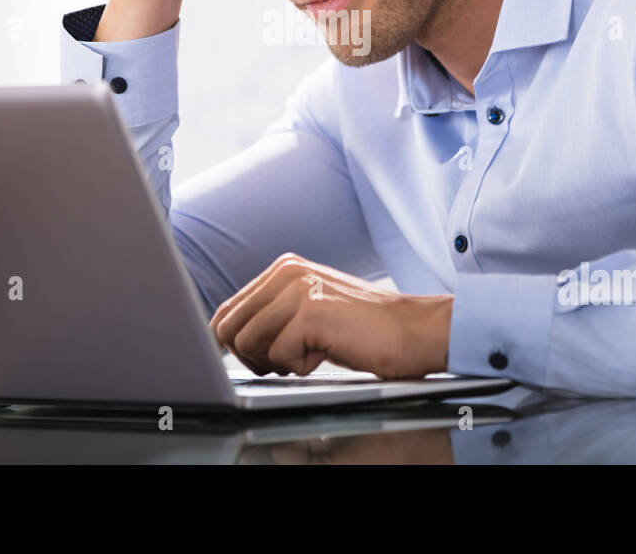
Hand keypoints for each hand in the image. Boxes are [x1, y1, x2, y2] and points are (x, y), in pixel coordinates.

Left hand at [209, 252, 454, 378]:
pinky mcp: (310, 314)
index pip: (227, 310)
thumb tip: (223, 337)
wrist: (413, 331)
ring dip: (276, 362)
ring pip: (248, 343)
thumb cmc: (362, 329)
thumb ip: (269, 315)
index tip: (258, 357)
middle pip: (229, 329)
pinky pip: (278, 357)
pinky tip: (326, 354)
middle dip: (252, 356)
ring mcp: (298, 290)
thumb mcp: (308, 310)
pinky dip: (300, 368)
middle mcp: (287, 271)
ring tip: (310, 354)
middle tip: (289, 359)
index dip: (231, 343)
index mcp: (284, 267)